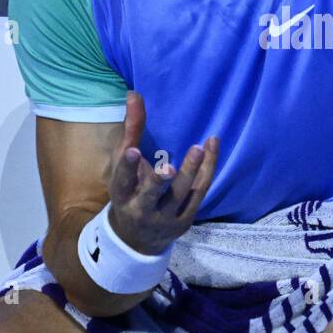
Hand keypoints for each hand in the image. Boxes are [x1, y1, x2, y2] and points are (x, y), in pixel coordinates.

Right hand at [105, 90, 218, 255]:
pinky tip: (211, 147)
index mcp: (122, 194)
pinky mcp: (185, 219)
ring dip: (190, 172)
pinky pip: (198, 192)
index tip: (132, 151)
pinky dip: (206, 170)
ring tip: (200, 148)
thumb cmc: (130, 189)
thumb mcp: (124, 163)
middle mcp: (141, 209)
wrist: (137, 238)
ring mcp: (165, 218)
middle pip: (151, 194)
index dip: (127, 166)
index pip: (123, 180)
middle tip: (169, 167)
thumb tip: (135, 94)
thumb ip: (131, 130)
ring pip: (180, 194)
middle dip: (158, 181)